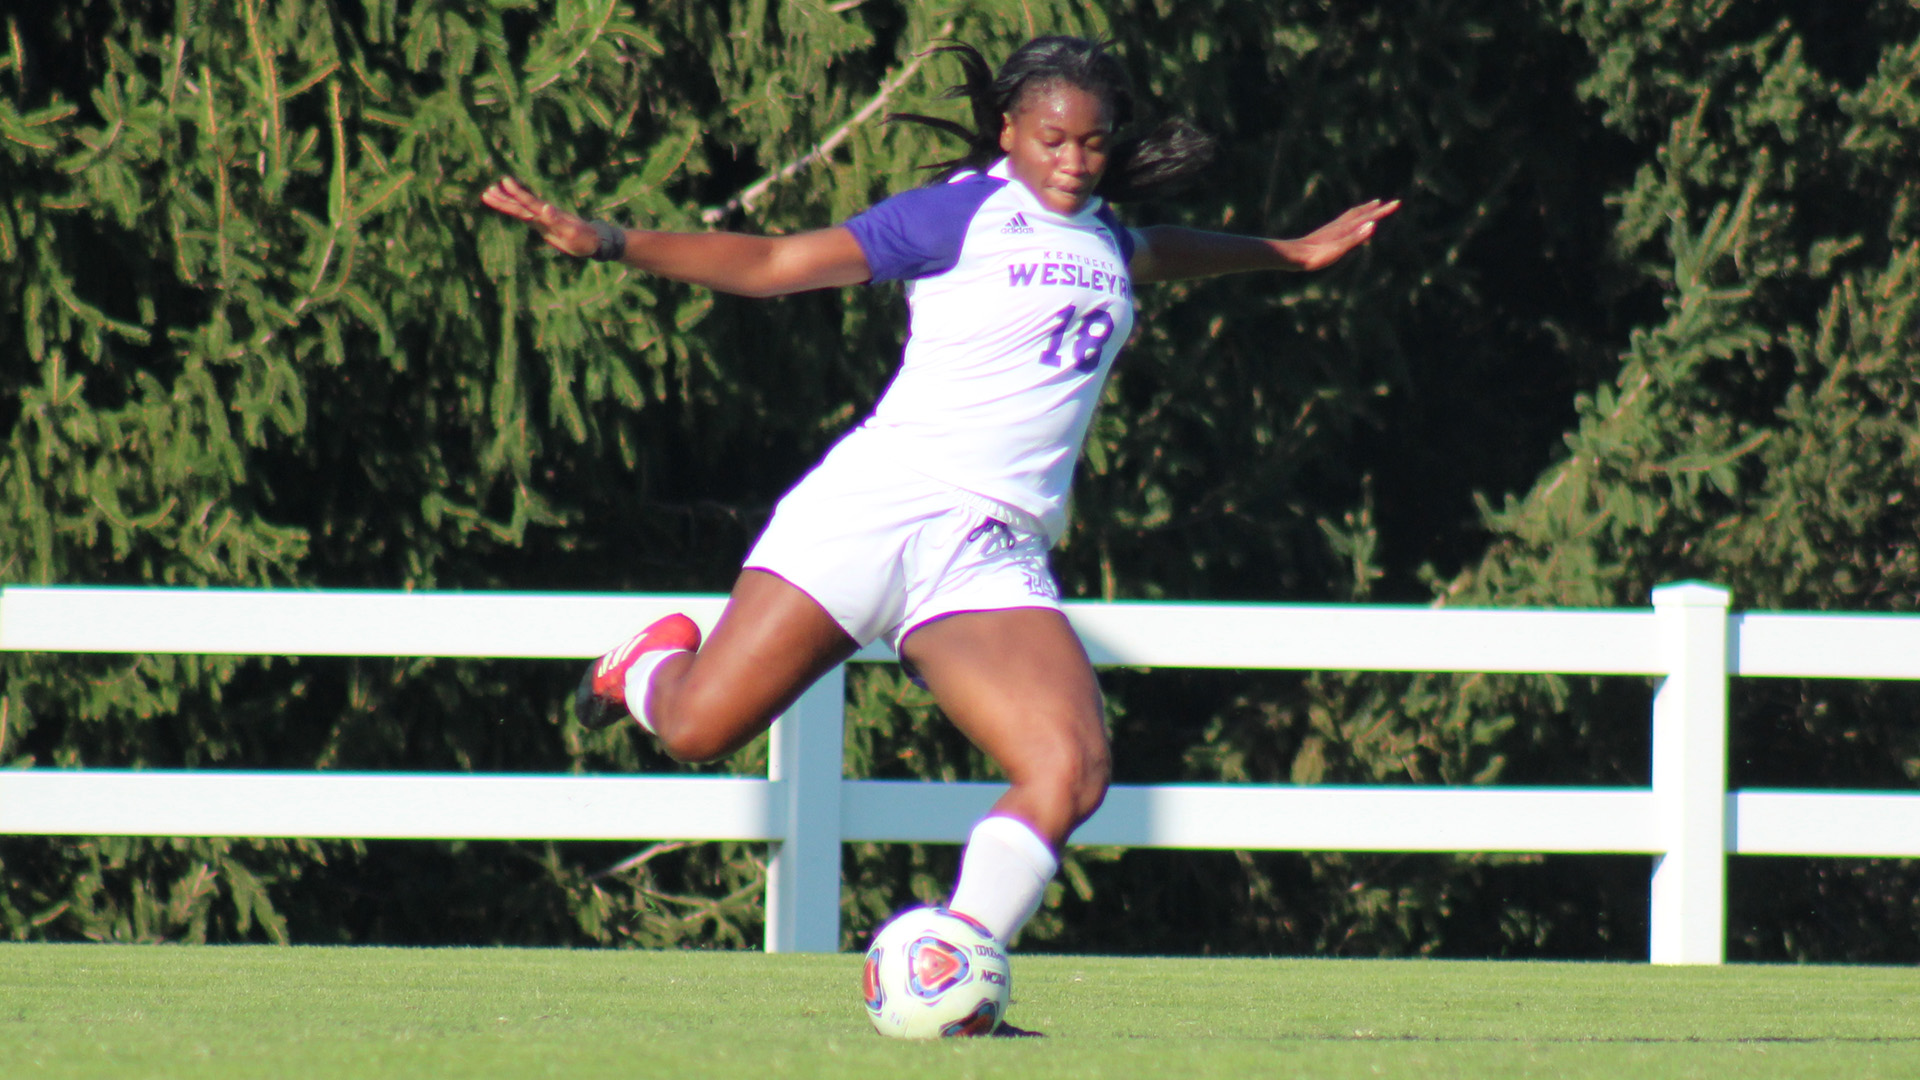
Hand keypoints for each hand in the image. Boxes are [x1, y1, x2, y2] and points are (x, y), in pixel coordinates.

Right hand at [480, 176, 601, 257]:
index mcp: (548, 215)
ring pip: (521, 209)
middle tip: (487, 191)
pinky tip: (509, 206)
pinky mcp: (544, 225)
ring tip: (490, 194)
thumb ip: (557, 220)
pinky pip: (526, 215)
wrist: (595, 241)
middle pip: (520, 205)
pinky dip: (516, 210)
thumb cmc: (585, 239)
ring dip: (506, 203)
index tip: (504, 182)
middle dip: (504, 199)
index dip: (516, 194)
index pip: (528, 203)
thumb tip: (544, 207)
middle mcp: (544, 214)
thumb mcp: (571, 232)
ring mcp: (543, 219)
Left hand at [1284, 198, 1399, 270]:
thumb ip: (1356, 237)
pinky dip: (1351, 219)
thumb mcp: (1339, 249)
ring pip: (1351, 216)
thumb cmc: (1316, 256)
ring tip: (1371, 207)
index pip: (1369, 217)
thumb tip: (1373, 224)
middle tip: (1388, 203)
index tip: (1397, 203)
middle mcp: (1340, 226)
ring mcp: (1332, 229)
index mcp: (1346, 229)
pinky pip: (1343, 222)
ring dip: (1363, 211)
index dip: (1384, 211)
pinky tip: (1348, 223)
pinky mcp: (1325, 234)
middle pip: (1361, 214)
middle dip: (1376, 209)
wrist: (1293, 255)